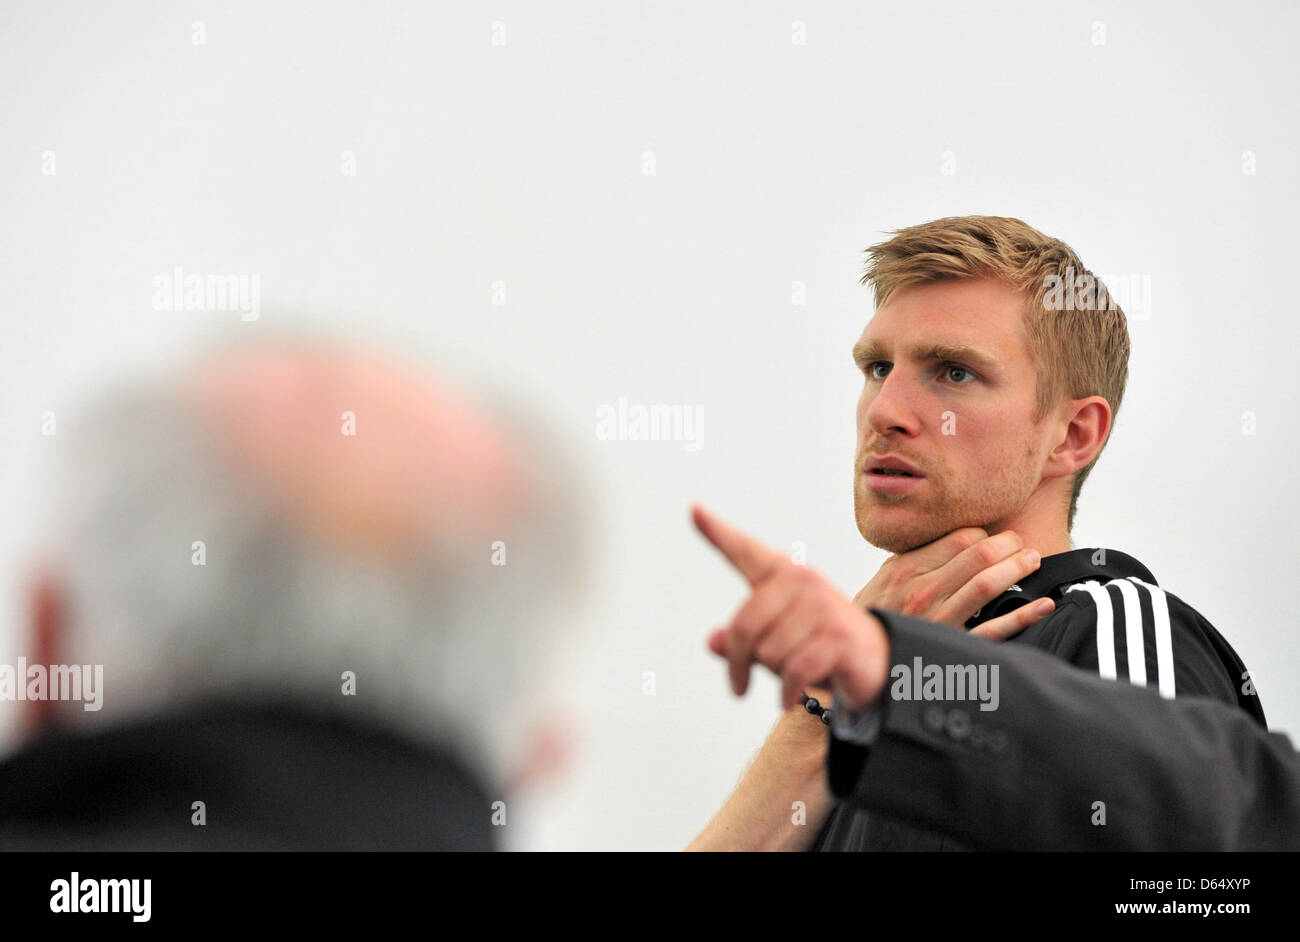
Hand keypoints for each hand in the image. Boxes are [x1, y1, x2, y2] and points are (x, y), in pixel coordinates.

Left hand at [693, 504, 889, 712]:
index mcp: (782, 575)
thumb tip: (713, 642)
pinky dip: (788, 692)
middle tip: (738, 685)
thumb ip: (742, 640)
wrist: (876, 664)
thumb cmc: (817, 647)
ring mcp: (823, 606)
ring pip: (769, 652)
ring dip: (775, 675)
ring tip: (794, 673)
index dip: (717, 532)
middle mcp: (802, 581)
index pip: (744, 551)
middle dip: (739, 662)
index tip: (695, 510)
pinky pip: (794, 671)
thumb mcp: (774, 643)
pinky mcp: (838, 635)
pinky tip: (789, 699)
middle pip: (743, 625)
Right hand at [852, 527, 1055, 640]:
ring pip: (987, 585)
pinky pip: (994, 629)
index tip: (993, 538)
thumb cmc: (876, 614)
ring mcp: (939, 620)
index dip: (986, 534)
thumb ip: (920, 556)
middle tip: (1020, 544)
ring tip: (1032, 560)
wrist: (860, 655)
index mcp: (905, 569)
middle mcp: (922, 592)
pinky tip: (1043, 605)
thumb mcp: (887, 576)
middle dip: (1009, 544)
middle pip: (978, 555)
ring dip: (1018, 568)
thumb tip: (961, 537)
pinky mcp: (953, 646)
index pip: (960, 538)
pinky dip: (1023, 616)